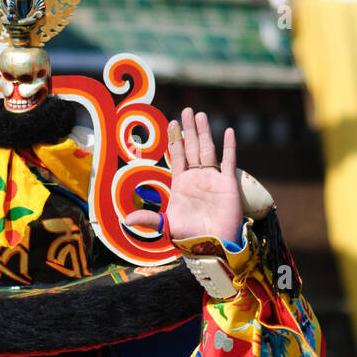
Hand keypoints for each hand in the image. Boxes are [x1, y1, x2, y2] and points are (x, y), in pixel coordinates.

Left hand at [124, 107, 240, 242]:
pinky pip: (229, 161)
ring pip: (208, 150)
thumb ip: (149, 219)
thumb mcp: (167, 225)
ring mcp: (212, 179)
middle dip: (189, 130)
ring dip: (204, 132)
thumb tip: (126, 220)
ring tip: (200, 115)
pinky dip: (230, 146)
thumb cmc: (190, 236)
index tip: (172, 123)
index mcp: (181, 184)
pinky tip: (228, 131)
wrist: (213, 245)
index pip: (177, 156)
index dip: (175, 140)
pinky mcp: (228, 184)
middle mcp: (196, 178)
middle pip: (192, 148)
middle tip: (186, 111)